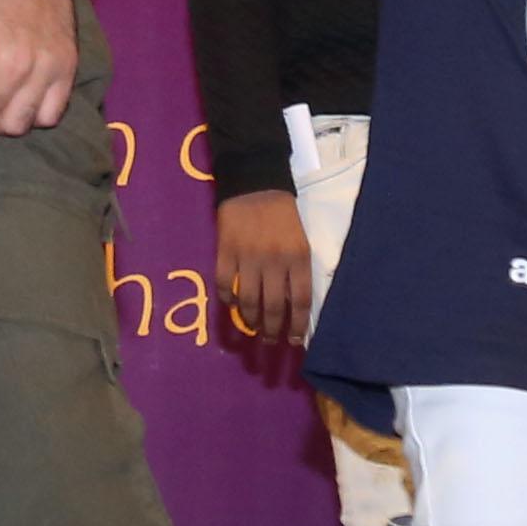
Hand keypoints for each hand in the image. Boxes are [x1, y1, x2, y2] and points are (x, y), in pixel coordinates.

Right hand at [215, 189, 316, 345]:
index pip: (300, 302)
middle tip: (270, 341)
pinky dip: (228, 300)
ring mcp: (248, 257)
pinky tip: (232, 305)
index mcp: (298, 258)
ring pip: (249, 301)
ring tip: (253, 329)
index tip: (294, 341)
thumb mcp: (300, 243)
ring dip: (251, 321)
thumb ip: (297, 272)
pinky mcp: (226, 252)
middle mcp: (274, 261)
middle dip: (272, 331)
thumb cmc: (282, 216)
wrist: (256, 184)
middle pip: (273, 307)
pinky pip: (226, 284)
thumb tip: (292, 308)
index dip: (298, 326)